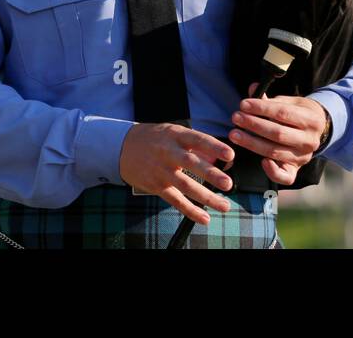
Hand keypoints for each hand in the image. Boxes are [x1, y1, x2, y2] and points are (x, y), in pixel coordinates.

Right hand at [119, 122, 236, 225]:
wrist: (122, 147)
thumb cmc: (155, 139)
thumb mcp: (173, 134)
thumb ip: (196, 146)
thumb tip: (221, 160)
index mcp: (175, 135)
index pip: (198, 139)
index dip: (214, 147)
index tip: (230, 155)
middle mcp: (168, 152)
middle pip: (191, 163)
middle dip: (211, 174)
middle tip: (228, 183)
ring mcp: (161, 170)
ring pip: (185, 185)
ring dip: (206, 197)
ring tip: (224, 205)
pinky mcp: (156, 185)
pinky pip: (175, 200)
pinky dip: (190, 210)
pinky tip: (205, 218)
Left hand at [228, 83, 328, 185]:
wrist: (318, 131)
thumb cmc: (298, 113)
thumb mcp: (290, 102)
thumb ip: (271, 99)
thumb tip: (253, 88)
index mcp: (311, 120)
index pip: (282, 113)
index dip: (261, 108)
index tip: (243, 104)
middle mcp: (309, 140)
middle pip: (278, 133)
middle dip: (254, 125)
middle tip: (236, 118)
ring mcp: (303, 157)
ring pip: (275, 152)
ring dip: (252, 143)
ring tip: (235, 134)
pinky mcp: (297, 170)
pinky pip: (285, 177)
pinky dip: (272, 171)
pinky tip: (260, 161)